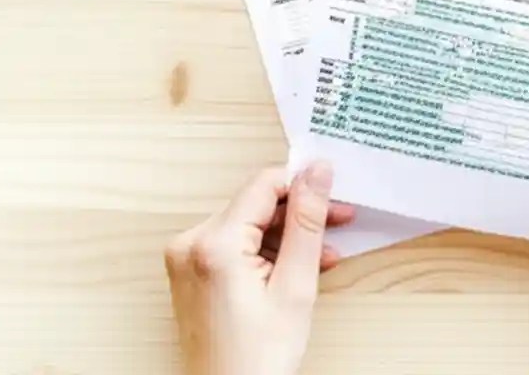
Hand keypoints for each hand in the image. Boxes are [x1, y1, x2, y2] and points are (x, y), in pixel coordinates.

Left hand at [164, 161, 355, 374]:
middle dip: (300, 214)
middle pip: (256, 205)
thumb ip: (307, 223)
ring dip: (287, 236)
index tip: (334, 190)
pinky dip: (267, 252)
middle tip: (340, 221)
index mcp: (214, 244)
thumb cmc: (257, 359)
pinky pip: (235, 245)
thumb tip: (316, 172)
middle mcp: (191, 244)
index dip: (302, 184)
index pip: (263, 185)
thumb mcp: (295, 286)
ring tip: (324, 255)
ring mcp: (187, 259)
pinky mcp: (192, 272)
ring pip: (249, 225)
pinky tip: (296, 267)